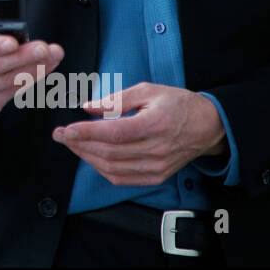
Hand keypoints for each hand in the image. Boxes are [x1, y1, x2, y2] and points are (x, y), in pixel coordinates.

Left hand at [50, 82, 225, 186]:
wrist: (208, 126)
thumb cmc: (178, 105)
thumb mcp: (148, 90)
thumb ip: (116, 99)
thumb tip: (88, 107)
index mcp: (154, 124)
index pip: (114, 133)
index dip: (86, 133)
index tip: (66, 130)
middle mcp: (156, 150)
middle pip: (110, 153)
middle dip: (79, 145)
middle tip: (60, 136)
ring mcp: (157, 167)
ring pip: (113, 169)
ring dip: (87, 158)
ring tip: (73, 145)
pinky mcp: (156, 176)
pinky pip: (123, 179)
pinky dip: (103, 170)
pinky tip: (91, 157)